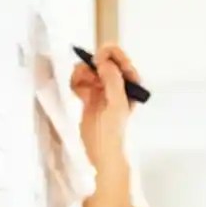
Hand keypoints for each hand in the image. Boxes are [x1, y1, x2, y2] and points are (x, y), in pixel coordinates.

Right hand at [69, 45, 139, 167]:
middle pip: (100, 60)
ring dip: (80, 75)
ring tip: (80, 89)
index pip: (119, 57)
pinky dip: (76, 83)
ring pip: (87, 69)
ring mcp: (101, 89)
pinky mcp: (89, 96)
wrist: (100, 152)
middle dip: (90, 66)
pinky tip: (77, 94)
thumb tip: (103, 60)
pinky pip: (79, 80)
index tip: (97, 62)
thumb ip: (112, 80)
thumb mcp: (115, 104)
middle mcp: (116, 83)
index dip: (107, 54)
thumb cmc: (111, 132)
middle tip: (88, 79)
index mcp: (129, 83)